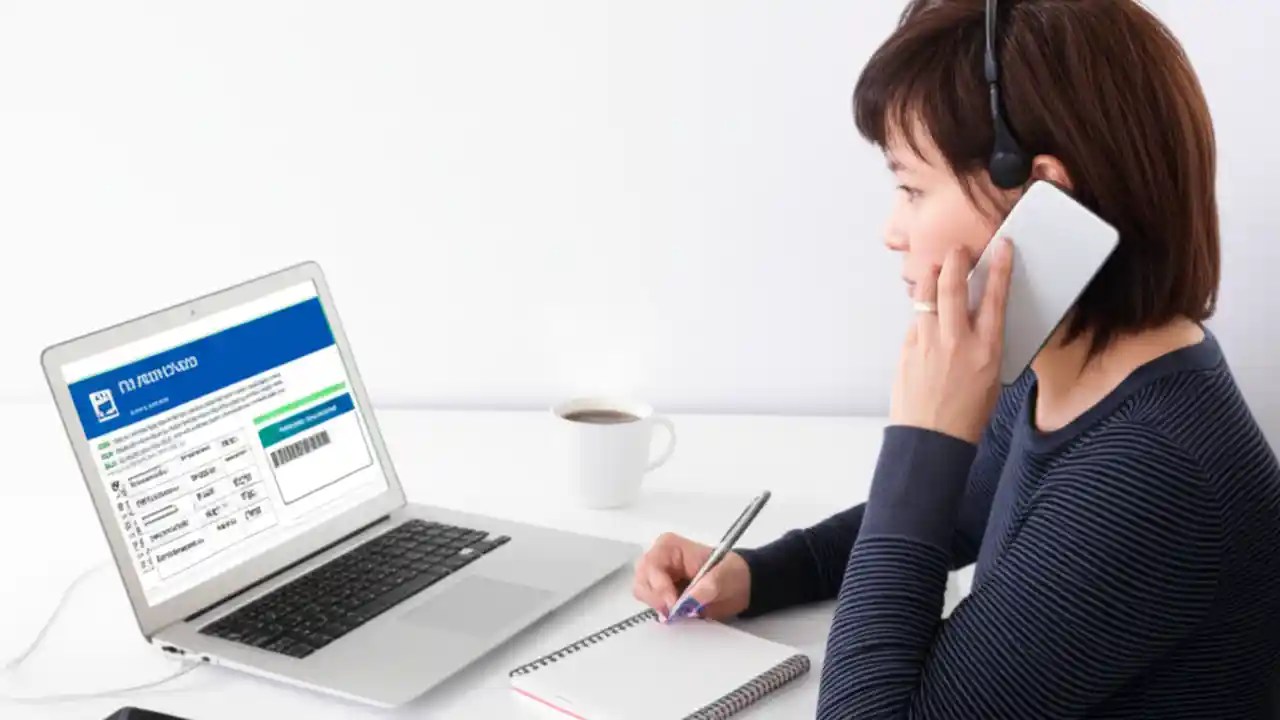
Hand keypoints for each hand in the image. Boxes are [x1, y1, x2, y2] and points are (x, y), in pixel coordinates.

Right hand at [631, 532, 750, 620]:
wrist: (738, 587)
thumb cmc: (731, 572)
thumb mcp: (726, 576)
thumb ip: (709, 586)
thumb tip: (691, 600)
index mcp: (671, 547)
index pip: (652, 564)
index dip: (658, 585)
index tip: (673, 603)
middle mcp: (659, 560)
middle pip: (642, 579)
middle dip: (655, 598)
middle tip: (674, 612)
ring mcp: (658, 578)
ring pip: (642, 593)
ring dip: (657, 606)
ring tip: (679, 613)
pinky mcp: (661, 595)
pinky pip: (652, 605)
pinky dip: (662, 613)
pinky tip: (677, 615)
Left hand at [890, 239, 1013, 443]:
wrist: (931, 439)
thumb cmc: (966, 415)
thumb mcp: (990, 376)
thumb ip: (982, 343)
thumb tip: (975, 318)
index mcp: (985, 349)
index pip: (994, 297)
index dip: (998, 267)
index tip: (1001, 248)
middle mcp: (955, 341)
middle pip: (951, 285)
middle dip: (955, 259)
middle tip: (958, 249)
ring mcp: (926, 344)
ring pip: (925, 296)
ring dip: (931, 277)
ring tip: (936, 269)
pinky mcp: (906, 350)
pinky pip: (914, 321)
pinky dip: (921, 313)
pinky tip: (925, 315)